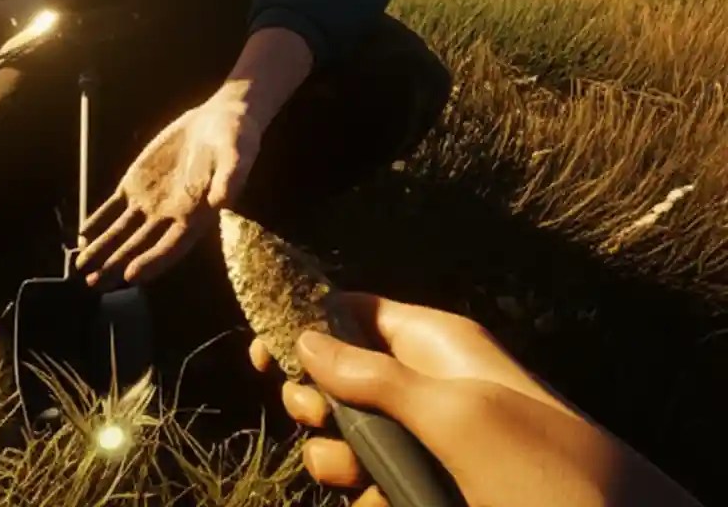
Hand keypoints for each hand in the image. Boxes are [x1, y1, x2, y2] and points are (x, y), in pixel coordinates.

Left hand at [76, 88, 262, 286]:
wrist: (218, 121)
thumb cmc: (234, 141)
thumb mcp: (237, 155)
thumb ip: (230, 178)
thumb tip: (223, 201)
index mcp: (195, 216)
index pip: (170, 247)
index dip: (151, 262)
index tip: (130, 276)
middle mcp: (169, 216)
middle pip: (139, 247)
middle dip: (116, 265)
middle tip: (93, 283)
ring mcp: (150, 201)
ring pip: (121, 231)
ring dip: (102, 248)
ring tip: (80, 265)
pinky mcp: (137, 184)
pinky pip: (113, 207)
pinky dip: (98, 220)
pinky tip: (83, 234)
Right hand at [251, 293, 703, 506]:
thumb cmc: (538, 465)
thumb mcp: (452, 409)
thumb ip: (372, 374)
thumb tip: (304, 336)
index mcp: (436, 345)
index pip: (352, 312)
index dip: (303, 325)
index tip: (262, 356)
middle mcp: (425, 388)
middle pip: (336, 379)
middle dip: (315, 402)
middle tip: (320, 421)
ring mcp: (425, 444)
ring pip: (346, 440)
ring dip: (335, 459)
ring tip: (360, 477)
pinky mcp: (424, 493)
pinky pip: (369, 488)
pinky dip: (364, 500)